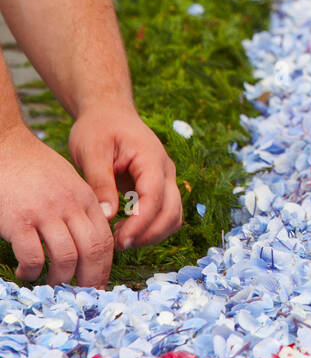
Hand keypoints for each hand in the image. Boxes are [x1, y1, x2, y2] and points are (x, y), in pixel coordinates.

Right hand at [0, 124, 114, 285]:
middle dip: (89, 280)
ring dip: (59, 279)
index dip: (104, 267)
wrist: (7, 148)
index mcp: (86, 199)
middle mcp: (70, 206)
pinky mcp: (19, 221)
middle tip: (79, 295)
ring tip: (51, 285)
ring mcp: (45, 213)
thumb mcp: (70, 183)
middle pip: (92, 252)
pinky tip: (25, 272)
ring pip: (65, 258)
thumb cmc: (37, 168)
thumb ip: (82, 209)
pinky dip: (31, 271)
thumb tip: (92, 245)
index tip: (98, 284)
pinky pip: (33, 257)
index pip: (105, 240)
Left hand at [69, 101, 182, 251]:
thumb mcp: (92, 150)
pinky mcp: (159, 188)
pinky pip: (164, 215)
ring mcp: (165, 180)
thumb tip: (108, 217)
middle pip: (172, 212)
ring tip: (118, 239)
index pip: (155, 198)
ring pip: (173, 218)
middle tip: (116, 245)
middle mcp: (166, 171)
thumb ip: (100, 182)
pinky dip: (149, 228)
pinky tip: (123, 230)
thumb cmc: (98, 128)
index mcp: (151, 158)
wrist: (109, 113)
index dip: (140, 223)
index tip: (117, 240)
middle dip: (147, 234)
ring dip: (150, 234)